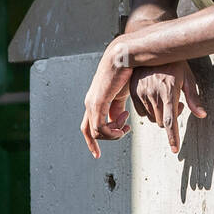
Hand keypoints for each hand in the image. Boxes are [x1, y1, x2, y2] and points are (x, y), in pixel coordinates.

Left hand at [79, 42, 133, 158]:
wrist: (124, 57)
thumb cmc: (127, 71)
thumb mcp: (124, 94)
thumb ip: (120, 107)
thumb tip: (121, 118)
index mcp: (97, 101)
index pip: (90, 124)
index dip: (95, 139)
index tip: (100, 151)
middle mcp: (91, 103)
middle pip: (86, 130)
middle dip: (93, 144)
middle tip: (98, 155)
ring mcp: (92, 103)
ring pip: (95, 132)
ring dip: (113, 134)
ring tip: (126, 127)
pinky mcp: (97, 103)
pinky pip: (100, 127)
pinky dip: (112, 132)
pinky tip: (124, 125)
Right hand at [129, 60, 206, 154]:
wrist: (152, 49)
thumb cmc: (174, 63)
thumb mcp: (188, 78)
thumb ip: (194, 98)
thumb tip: (202, 115)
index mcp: (168, 91)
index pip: (170, 120)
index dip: (172, 137)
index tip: (174, 150)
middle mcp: (153, 93)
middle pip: (161, 122)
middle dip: (169, 119)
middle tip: (177, 104)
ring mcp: (141, 93)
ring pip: (151, 118)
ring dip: (160, 114)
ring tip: (165, 97)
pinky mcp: (133, 92)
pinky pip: (141, 112)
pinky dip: (149, 110)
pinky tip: (154, 96)